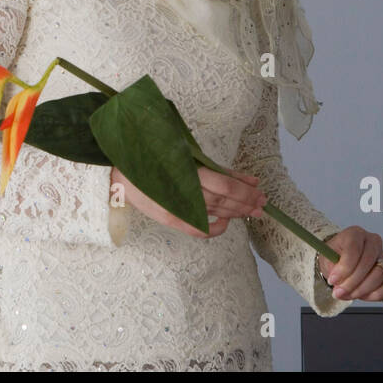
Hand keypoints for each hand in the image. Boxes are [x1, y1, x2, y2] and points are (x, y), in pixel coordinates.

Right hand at [110, 164, 265, 238]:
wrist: (119, 175)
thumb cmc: (151, 157)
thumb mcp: (182, 153)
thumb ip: (208, 165)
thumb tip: (238, 176)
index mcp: (189, 171)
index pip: (226, 184)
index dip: (245, 188)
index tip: (259, 189)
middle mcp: (187, 190)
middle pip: (226, 199)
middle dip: (247, 201)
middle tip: (263, 203)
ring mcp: (180, 207)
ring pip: (216, 212)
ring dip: (237, 211)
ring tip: (253, 210)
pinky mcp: (172, 219)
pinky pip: (199, 229)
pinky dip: (214, 228)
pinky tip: (225, 224)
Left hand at [318, 226, 382, 301]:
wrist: (338, 263)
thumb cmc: (333, 258)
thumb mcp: (327, 260)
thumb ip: (333, 270)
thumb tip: (339, 283)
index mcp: (355, 233)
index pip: (354, 249)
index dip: (344, 267)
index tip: (333, 280)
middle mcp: (373, 242)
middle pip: (368, 262)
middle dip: (352, 281)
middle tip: (339, 291)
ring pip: (379, 275)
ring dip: (362, 289)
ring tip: (347, 294)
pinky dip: (376, 294)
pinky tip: (362, 296)